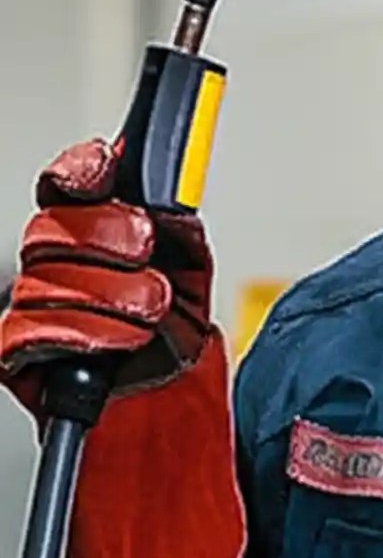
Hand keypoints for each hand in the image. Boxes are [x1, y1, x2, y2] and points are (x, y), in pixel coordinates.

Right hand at [0, 137, 215, 411]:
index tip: (107, 168)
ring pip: (45, 283)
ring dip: (114, 297)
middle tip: (148, 254)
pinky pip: (29, 332)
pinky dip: (85, 334)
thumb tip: (168, 197)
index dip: (79, 170)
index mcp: (90, 227)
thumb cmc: (173, 323)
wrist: (171, 389)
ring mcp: (31, 303)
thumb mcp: (190, 265)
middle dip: (111, 238)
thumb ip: (176, 224)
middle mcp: (54, 260)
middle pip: (53, 229)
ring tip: (151, 312)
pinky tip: (120, 338)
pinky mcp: (16, 351)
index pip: (64, 185)